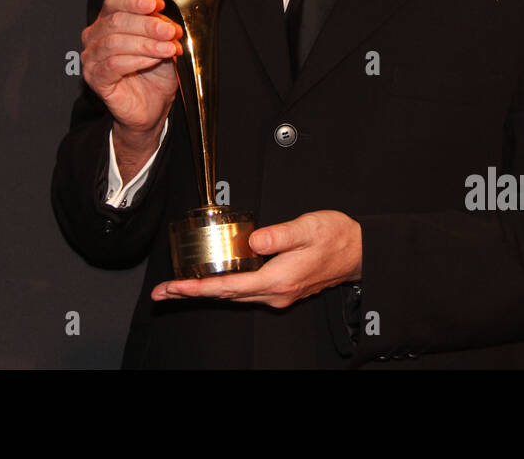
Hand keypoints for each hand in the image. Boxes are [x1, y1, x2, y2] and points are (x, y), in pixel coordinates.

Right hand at [80, 0, 181, 168]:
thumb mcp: (163, 44)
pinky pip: (113, 64)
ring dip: (146, 43)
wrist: (153, 106)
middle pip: (116, 21)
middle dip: (148, 24)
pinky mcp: (95, 79)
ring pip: (114, 42)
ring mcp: (91, 58)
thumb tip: (168, 21)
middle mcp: (94, 36)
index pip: (114, 1)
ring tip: (169, 48)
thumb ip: (162, 29)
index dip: (135, 0)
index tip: (157, 4)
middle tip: (171, 31)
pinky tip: (155, 60)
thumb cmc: (155, 72)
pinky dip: (137, 60)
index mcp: (108, 21)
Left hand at [151, 210, 361, 308]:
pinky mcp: (281, 289)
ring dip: (205, 292)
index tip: (175, 287)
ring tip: (178, 288)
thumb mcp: (308, 227)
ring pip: (233, 295)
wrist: (360, 252)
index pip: (228, 286)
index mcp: (278, 278)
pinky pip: (245, 291)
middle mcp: (275, 292)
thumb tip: (254, 239)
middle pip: (225, 296)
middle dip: (192, 293)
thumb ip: (280, 234)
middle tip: (163, 291)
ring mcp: (278, 294)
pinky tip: (212, 282)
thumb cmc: (336, 237)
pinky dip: (223, 288)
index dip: (198, 288)